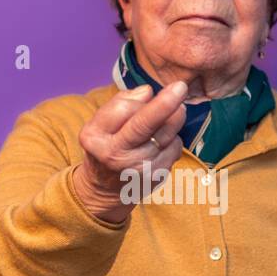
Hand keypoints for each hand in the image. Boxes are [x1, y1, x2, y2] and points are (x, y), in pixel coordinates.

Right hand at [73, 81, 187, 223]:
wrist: (105, 188)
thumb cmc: (105, 145)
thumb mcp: (99, 123)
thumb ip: (120, 103)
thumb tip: (148, 92)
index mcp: (96, 137)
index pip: (121, 110)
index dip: (138, 99)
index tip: (154, 88)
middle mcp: (115, 155)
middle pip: (143, 125)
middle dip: (164, 104)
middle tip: (180, 88)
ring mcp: (138, 168)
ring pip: (166, 135)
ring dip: (173, 120)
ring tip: (172, 114)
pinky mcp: (157, 176)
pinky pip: (174, 147)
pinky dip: (173, 139)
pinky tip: (162, 141)